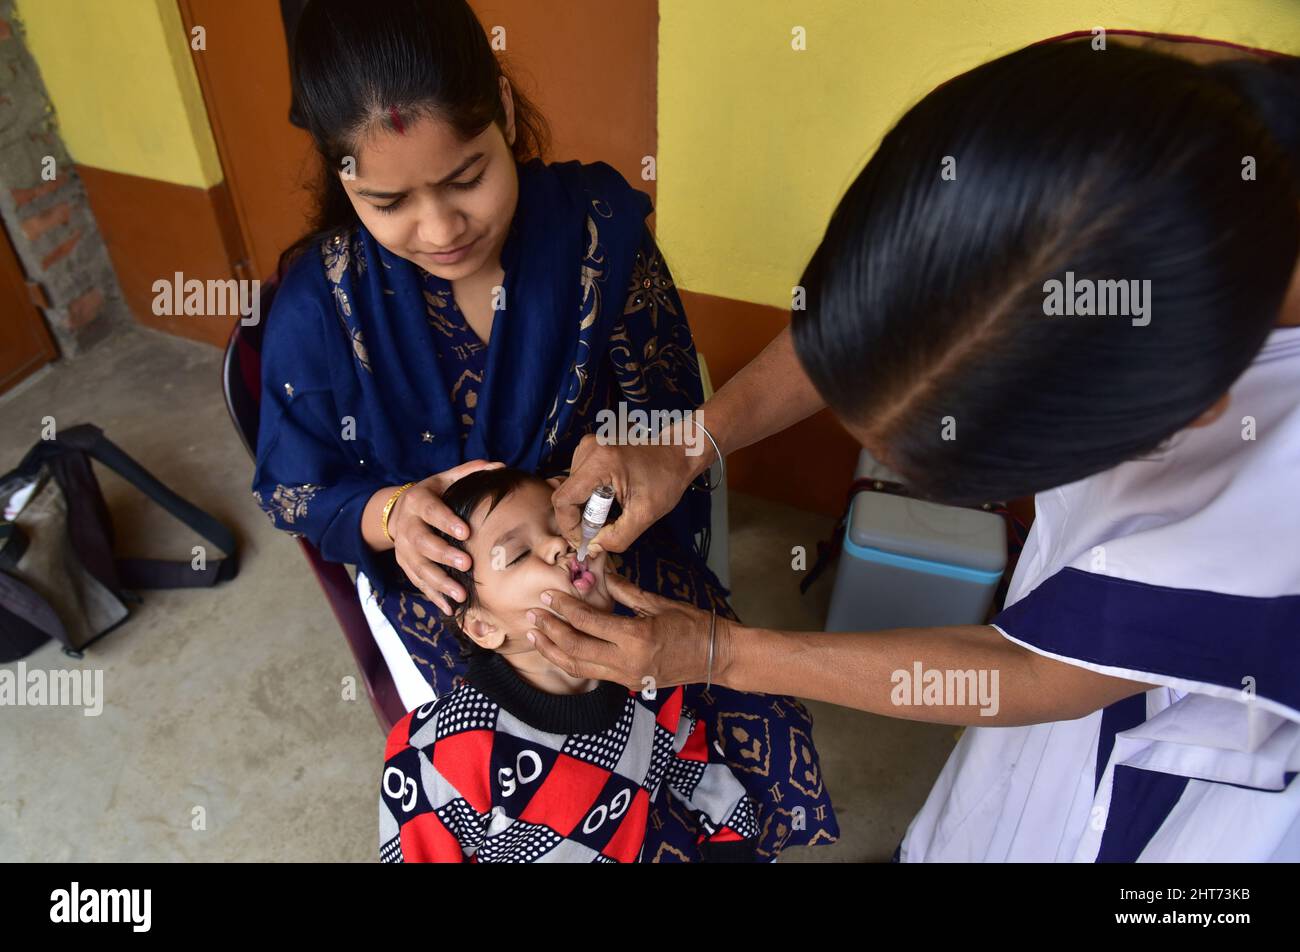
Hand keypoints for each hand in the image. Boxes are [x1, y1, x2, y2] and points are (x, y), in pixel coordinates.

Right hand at [389, 459, 503, 613]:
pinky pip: (418, 584)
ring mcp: (404, 550)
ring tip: (460, 595)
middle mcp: (407, 527)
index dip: (446, 521)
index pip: (431, 511)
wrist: (397, 512)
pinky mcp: (405, 566)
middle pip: (422, 544)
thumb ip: (468, 472)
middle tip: (466, 563)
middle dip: (443, 555)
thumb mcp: (444, 479)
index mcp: (418, 502)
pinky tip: (449, 608)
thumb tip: (499, 466)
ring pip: (419, 569)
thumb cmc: (432, 494)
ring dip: (439, 583)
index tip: (466, 531)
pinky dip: (433, 597)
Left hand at [525, 573, 727, 690]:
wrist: (717, 657)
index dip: (564, 608)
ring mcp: (626, 677)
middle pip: (575, 649)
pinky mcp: (629, 683)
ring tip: (535, 636)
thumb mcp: (660, 603)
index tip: (548, 595)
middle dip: (549, 632)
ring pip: (578, 667)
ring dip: (553, 651)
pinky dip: (571, 661)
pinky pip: (593, 673)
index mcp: (635, 637)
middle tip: (532, 615)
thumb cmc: (694, 625)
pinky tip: (559, 650)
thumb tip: (603, 576)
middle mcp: (627, 662)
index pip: (588, 623)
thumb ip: (627, 592)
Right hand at [552, 429, 712, 554]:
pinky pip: (579, 480)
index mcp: (600, 462)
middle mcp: (588, 449)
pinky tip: (610, 500)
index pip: (563, 500)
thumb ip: (617, 537)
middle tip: (603, 531)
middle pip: (566, 495)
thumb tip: (593, 546)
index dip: (569, 526)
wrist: (678, 453)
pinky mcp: (590, 448)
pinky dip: (590, 497)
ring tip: (612, 513)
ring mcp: (587, 446)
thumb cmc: (667, 479)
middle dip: (581, 519)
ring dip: (586, 508)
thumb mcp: (645, 515)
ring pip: (571, 490)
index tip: (586, 541)